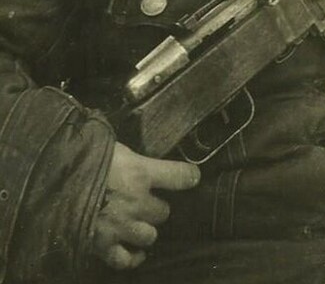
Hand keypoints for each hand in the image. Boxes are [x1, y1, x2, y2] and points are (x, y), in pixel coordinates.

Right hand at [92, 142, 199, 270]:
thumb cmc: (83, 158)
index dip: (188, 177)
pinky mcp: (104, 246)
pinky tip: (134, 250)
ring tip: (136, 222)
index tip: (191, 177)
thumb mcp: (112, 147)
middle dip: (155, 206)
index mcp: (140, 173)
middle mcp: (137, 202)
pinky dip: (132, 257)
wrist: (51, 181)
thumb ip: (130, 156)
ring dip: (145, 229)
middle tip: (144, 200)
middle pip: (164, 212)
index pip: (180, 177)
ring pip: (150, 236)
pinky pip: (127, 260)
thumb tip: (137, 152)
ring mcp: (121, 226)